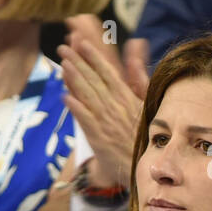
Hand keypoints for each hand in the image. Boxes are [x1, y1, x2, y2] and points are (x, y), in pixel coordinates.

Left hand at [60, 15, 147, 189]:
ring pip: (88, 96)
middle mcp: (116, 107)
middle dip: (78, 62)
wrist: (145, 166)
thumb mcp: (148, 103)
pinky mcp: (100, 138)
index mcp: (128, 98)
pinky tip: (65, 96)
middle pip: (94, 80)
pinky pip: (86, 120)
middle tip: (63, 48)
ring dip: (74, 79)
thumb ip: (140, 78)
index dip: (93, 57)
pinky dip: (76, 107)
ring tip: (62, 64)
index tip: (81, 44)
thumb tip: (136, 54)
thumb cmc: (146, 135)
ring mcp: (107, 122)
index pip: (108, 73)